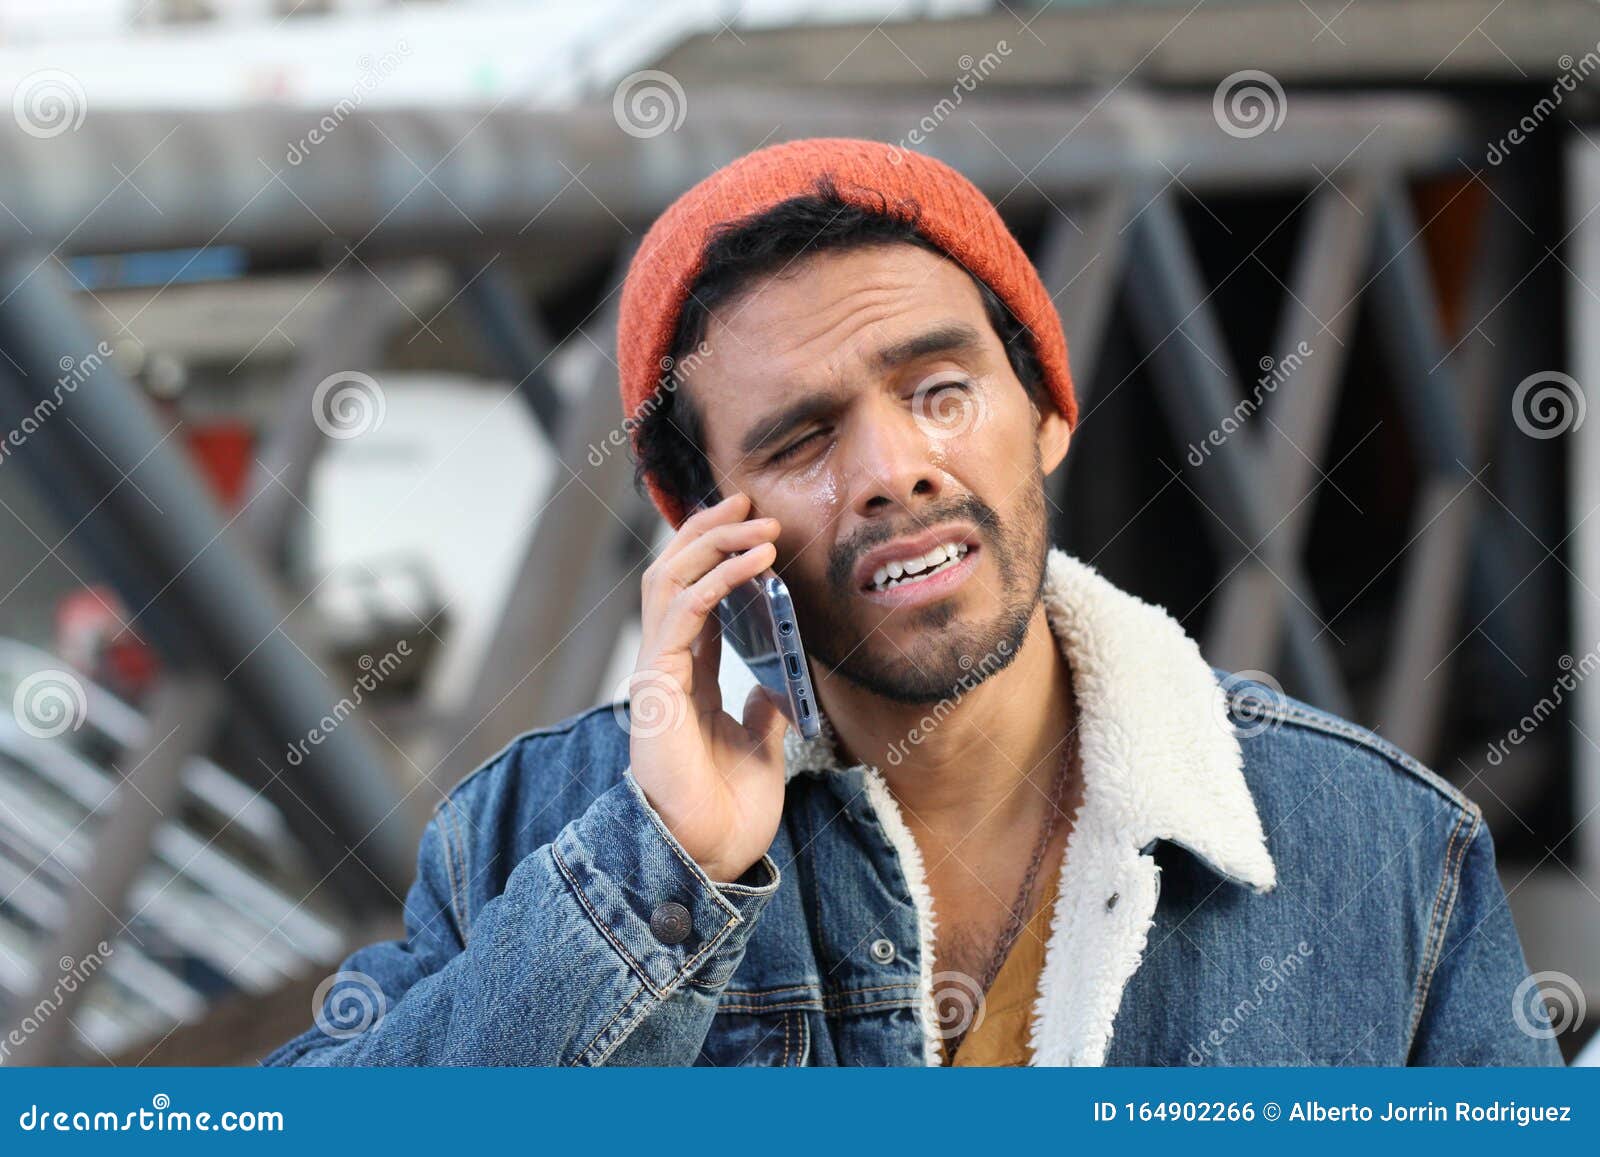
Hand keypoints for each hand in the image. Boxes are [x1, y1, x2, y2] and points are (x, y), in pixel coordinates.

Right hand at [627, 493, 791, 882]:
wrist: (709, 856)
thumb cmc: (729, 811)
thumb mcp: (760, 748)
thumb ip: (762, 711)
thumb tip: (777, 687)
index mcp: (687, 678)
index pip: (694, 598)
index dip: (717, 556)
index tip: (752, 525)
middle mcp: (666, 667)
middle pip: (673, 575)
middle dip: (708, 531)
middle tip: (748, 500)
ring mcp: (657, 673)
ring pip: (669, 580)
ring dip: (714, 542)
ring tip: (757, 521)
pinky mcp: (658, 684)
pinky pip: (684, 612)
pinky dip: (719, 577)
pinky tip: (755, 560)